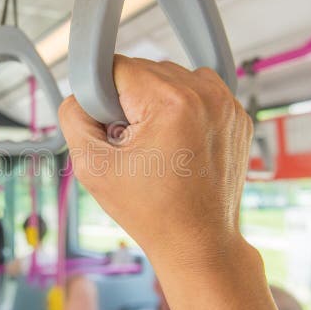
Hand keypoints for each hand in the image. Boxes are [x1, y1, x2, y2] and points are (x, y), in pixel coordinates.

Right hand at [59, 55, 252, 266]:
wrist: (198, 242)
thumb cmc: (150, 212)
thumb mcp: (91, 167)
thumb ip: (73, 117)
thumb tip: (80, 95)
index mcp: (172, 101)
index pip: (118, 67)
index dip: (104, 99)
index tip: (116, 133)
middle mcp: (206, 94)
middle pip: (146, 71)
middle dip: (131, 102)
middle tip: (135, 146)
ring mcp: (227, 104)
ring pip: (172, 79)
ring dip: (157, 104)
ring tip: (159, 147)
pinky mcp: (237, 116)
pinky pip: (198, 94)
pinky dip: (184, 111)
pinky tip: (179, 145)